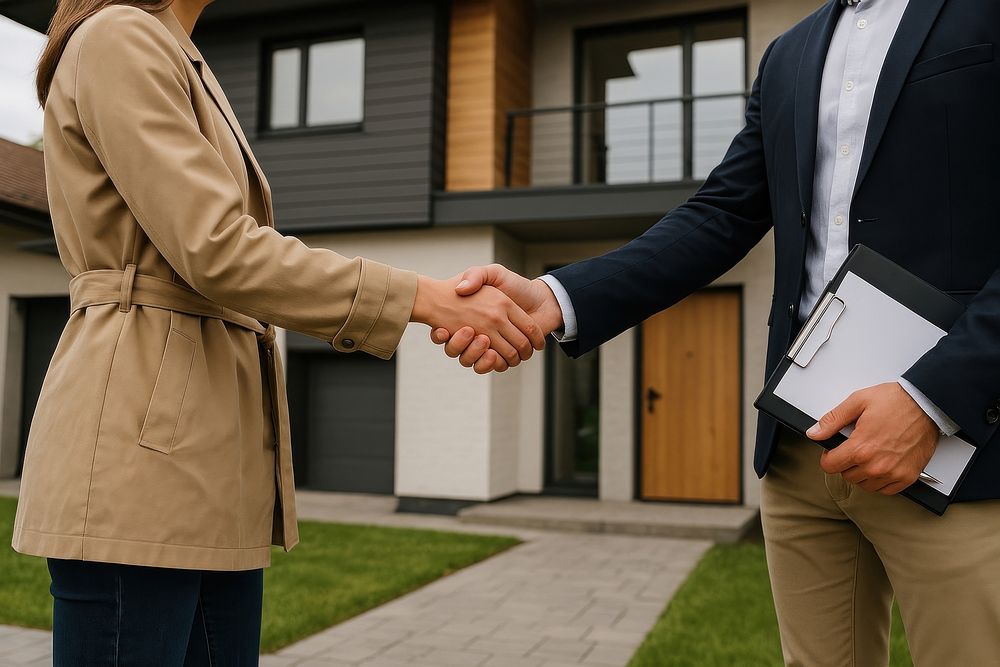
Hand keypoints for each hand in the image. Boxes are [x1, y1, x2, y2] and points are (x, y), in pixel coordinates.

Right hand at [411, 273, 544, 373]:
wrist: (543, 300)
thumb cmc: (517, 286)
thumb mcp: (493, 273)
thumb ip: (476, 275)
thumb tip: (461, 289)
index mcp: (471, 317)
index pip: (445, 332)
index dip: (440, 335)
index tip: (442, 330)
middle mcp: (479, 332)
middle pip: (459, 348)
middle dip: (461, 343)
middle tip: (468, 330)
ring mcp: (492, 346)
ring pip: (473, 359)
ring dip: (475, 353)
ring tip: (483, 339)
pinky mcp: (504, 356)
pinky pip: (490, 366)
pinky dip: (489, 364)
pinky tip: (492, 354)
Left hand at [807, 382, 939, 494]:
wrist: (927, 405)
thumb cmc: (896, 402)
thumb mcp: (857, 402)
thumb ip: (832, 420)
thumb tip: (814, 433)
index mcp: (860, 448)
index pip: (830, 466)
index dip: (828, 456)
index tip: (835, 451)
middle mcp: (876, 465)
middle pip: (847, 476)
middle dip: (847, 463)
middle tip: (856, 447)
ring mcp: (893, 473)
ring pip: (865, 485)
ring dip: (863, 473)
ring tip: (870, 454)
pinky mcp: (908, 477)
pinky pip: (885, 490)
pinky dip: (881, 481)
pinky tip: (882, 465)